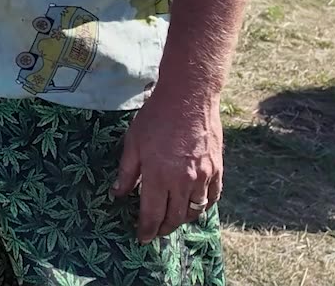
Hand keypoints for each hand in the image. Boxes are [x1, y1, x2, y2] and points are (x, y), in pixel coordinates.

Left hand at [110, 88, 222, 241]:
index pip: (152, 214)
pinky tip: (194, 204)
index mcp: (158, 176)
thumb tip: (117, 194)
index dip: (146, 229)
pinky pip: (212, 197)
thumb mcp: (133, 142)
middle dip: (164, 228)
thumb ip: (127, 171)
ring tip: (173, 219)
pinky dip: (202, 205)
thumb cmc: (156, 117)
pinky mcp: (217, 169)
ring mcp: (203, 176)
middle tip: (156, 232)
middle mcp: (183, 181)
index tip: (142, 237)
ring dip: (182, 218)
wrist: (189, 96)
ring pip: (194, 210)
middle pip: (174, 217)